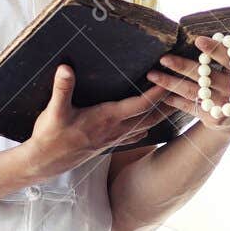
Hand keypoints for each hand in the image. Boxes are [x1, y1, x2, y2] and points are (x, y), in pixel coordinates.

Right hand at [23, 65, 176, 177]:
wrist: (46, 162)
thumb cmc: (51, 136)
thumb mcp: (54, 111)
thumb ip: (62, 89)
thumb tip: (65, 68)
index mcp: (108, 118)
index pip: (141, 105)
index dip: (156, 93)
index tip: (168, 78)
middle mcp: (116, 129)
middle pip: (152, 116)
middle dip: (168, 102)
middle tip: (183, 88)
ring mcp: (115, 138)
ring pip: (147, 126)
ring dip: (162, 114)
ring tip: (176, 102)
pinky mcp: (110, 142)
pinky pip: (137, 133)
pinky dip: (148, 125)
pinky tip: (151, 121)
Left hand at [146, 20, 229, 138]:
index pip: (228, 58)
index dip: (214, 49)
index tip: (197, 40)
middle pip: (206, 76)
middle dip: (183, 67)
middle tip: (163, 58)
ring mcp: (224, 105)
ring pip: (194, 92)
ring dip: (171, 84)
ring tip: (152, 75)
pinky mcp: (213, 117)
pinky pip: (191, 107)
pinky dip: (175, 102)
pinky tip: (161, 96)